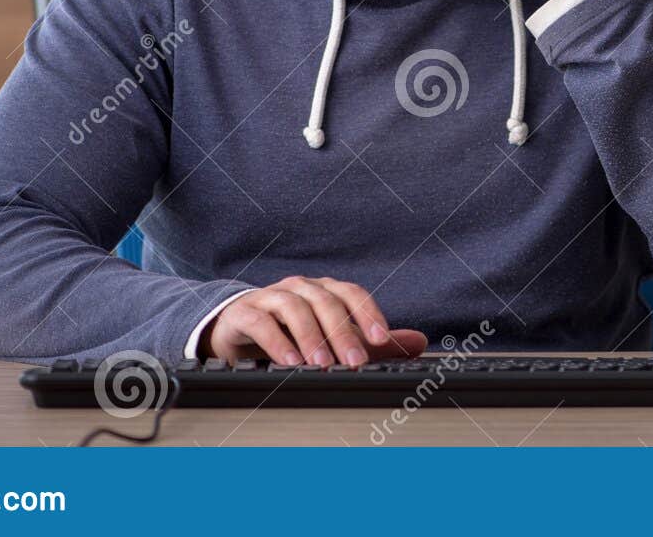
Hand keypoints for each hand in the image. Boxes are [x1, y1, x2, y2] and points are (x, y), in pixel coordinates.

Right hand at [200, 275, 427, 366]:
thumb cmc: (288, 331)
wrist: (236, 329)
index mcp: (324, 290)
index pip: (352, 294)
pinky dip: (276, 341)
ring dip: (311, 336)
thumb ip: (371, 341)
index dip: (368, 314)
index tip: (382, 340)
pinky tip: (288, 361)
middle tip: (354, 361)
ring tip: (321, 363)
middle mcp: (300, 288)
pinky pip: (261, 321)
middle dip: (343, 332)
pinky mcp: (245, 312)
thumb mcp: (332, 337)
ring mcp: (270, 297)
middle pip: (326, 301)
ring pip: (294, 307)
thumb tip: (417, 343)